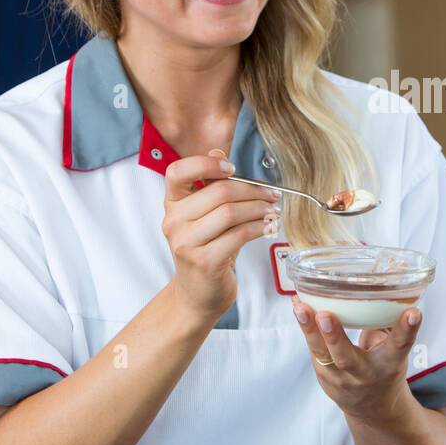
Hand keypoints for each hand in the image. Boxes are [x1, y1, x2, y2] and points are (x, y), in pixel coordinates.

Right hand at [162, 149, 281, 324]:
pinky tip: (268, 227)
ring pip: (231, 212)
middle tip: (272, 194)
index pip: (178, 171)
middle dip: (252, 190)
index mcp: (172, 204)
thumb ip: (210, 185)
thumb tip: (218, 151)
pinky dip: (260, 227)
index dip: (206, 164)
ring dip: (260, 209)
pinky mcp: (204, 261)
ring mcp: (186, 243)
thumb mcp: (205, 216)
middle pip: (218, 191)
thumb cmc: (207, 249)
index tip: (231, 167)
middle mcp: (173, 221)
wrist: (199, 293)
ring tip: (273, 211)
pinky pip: (239, 234)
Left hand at [292, 296, 422, 422]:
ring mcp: (340, 377)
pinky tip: (298, 304)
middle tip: (326, 315)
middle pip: (347, 357)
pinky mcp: (323, 375)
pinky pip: (312, 347)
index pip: (400, 345)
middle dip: (335, 335)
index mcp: (390, 363)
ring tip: (300, 307)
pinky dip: (305, 326)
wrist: (373, 409)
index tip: (413, 313)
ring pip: (322, 354)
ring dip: (309, 329)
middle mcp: (365, 373)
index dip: (407, 329)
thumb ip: (393, 318)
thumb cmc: (385, 367)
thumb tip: (397, 274)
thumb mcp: (396, 348)